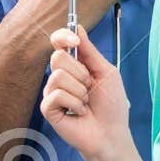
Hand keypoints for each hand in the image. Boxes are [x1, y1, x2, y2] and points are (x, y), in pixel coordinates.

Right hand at [39, 28, 131, 160]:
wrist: (111, 133)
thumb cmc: (111, 105)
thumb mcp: (106, 72)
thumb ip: (90, 51)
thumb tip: (77, 27)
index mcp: (74, 64)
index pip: (58, 42)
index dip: (63, 36)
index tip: (74, 40)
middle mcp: (60, 76)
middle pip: (58, 57)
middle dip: (81, 73)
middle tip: (90, 87)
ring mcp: (52, 92)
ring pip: (58, 76)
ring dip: (79, 91)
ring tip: (86, 102)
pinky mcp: (48, 108)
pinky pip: (56, 95)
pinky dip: (74, 103)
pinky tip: (79, 112)